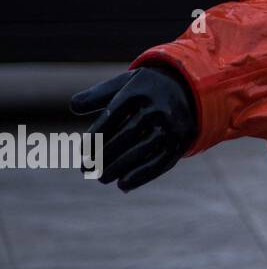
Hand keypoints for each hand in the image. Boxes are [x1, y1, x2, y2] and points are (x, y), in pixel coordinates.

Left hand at [69, 65, 198, 191]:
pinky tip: (123, 185)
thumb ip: (98, 94)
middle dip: (102, 156)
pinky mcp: (182, 140)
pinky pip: (160, 161)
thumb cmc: (148, 89)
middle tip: (86, 170)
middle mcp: (157, 107)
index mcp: (139, 91)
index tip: (82, 154)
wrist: (191, 89)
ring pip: (140, 150)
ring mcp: (171, 124)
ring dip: (117, 168)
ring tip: (101, 178)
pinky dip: (141, 175)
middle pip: (124, 136)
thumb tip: (74, 107)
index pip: (110, 119)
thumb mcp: (126, 83)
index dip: (93, 139)